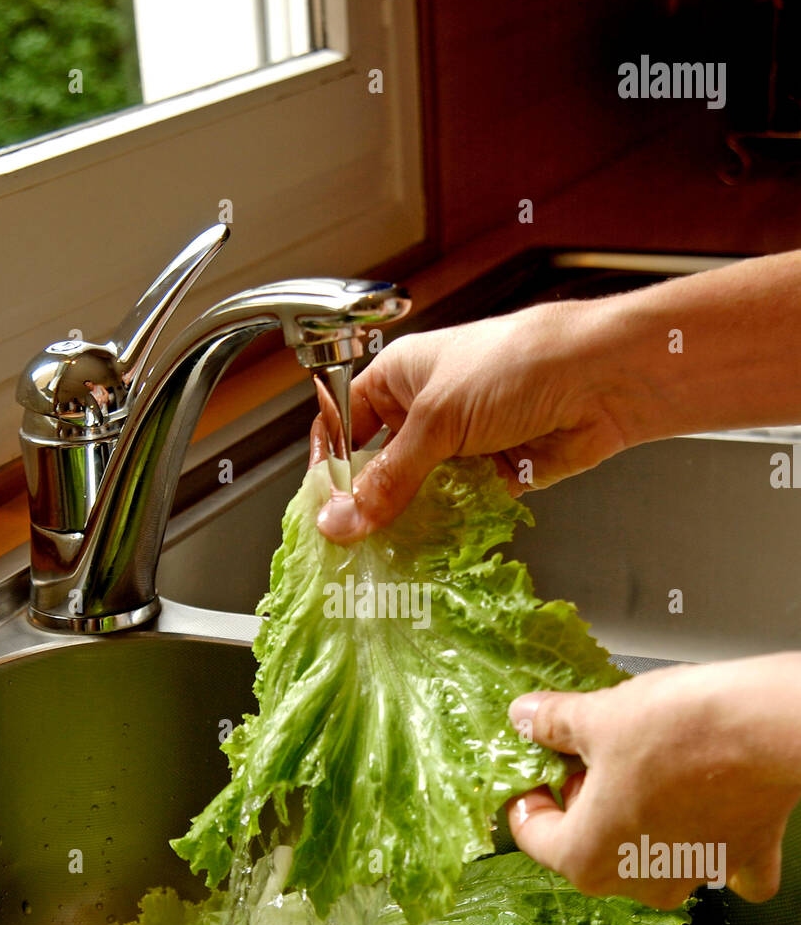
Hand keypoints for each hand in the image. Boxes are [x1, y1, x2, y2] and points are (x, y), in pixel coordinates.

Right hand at [317, 301, 630, 541]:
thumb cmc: (515, 366)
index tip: (324, 506)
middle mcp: (427, 411)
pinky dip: (447, 529)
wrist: (600, 379)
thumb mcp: (437, 420)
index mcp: (400, 377)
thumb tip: (343, 520)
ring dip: (408, 522)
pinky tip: (430, 552)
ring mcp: (462, 445)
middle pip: (381, 466)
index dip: (332, 462)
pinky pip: (459, 510)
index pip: (345, 422)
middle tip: (351, 544)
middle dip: (369, 503)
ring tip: (385, 558)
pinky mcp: (495, 475)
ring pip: (420, 494)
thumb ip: (390, 478)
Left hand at [505, 655, 800, 908]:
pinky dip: (711, 841)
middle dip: (584, 803)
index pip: (535, 836)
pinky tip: (706, 808)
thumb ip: (553, 723)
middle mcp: (641, 882)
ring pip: (651, 855)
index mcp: (588, 859)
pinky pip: (723, 862)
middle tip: (584, 755)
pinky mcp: (745, 855)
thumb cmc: (680, 730)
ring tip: (640, 764)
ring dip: (640, 817)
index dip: (528, 797)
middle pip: (592, 847)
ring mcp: (696, 874)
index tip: (532, 771)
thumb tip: (527, 717)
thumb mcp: (597, 716)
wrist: (766, 726)